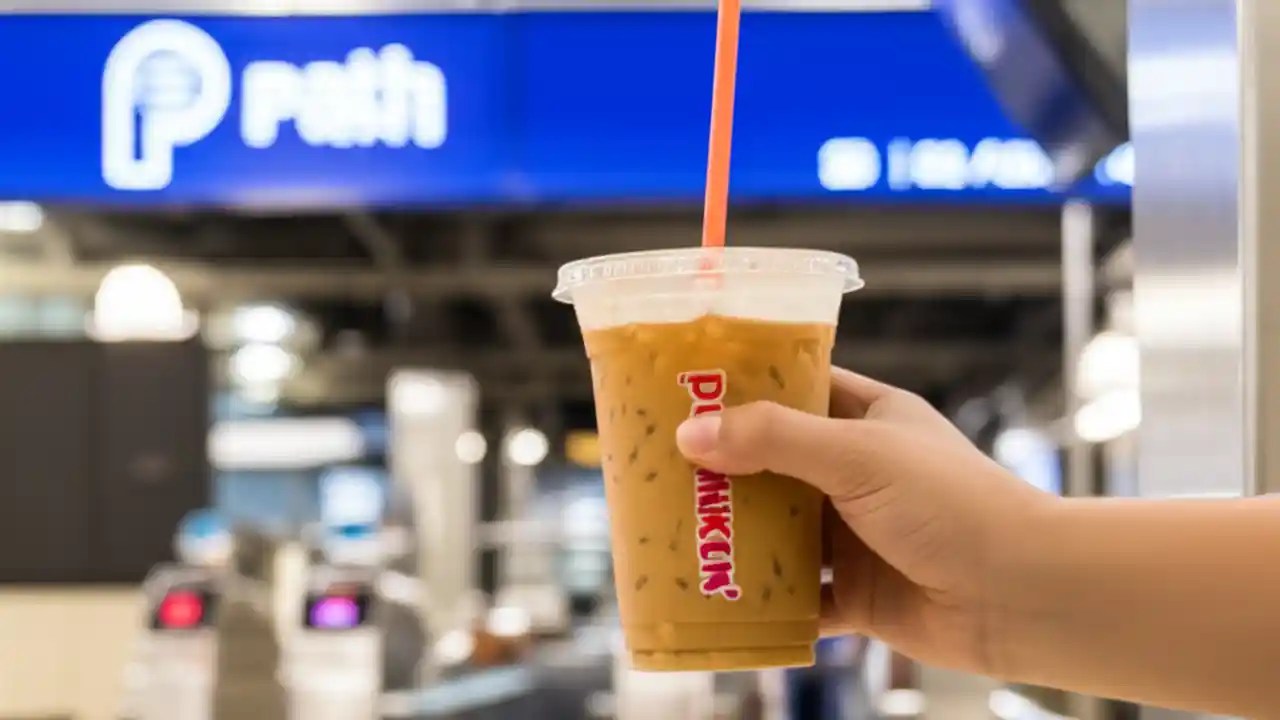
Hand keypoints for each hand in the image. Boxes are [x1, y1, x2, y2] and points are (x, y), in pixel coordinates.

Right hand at [675, 368, 1052, 675]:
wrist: (1023, 596)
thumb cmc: (954, 505)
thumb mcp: (857, 454)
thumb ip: (774, 439)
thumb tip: (691, 433)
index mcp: (869, 419)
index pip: (796, 387)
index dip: (742, 388)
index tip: (686, 390)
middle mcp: (860, 474)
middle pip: (775, 464)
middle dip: (722, 471)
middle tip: (660, 470)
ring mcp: (858, 535)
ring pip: (779, 532)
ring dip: (736, 537)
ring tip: (675, 533)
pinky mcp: (860, 594)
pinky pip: (798, 597)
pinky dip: (764, 601)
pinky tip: (721, 598)